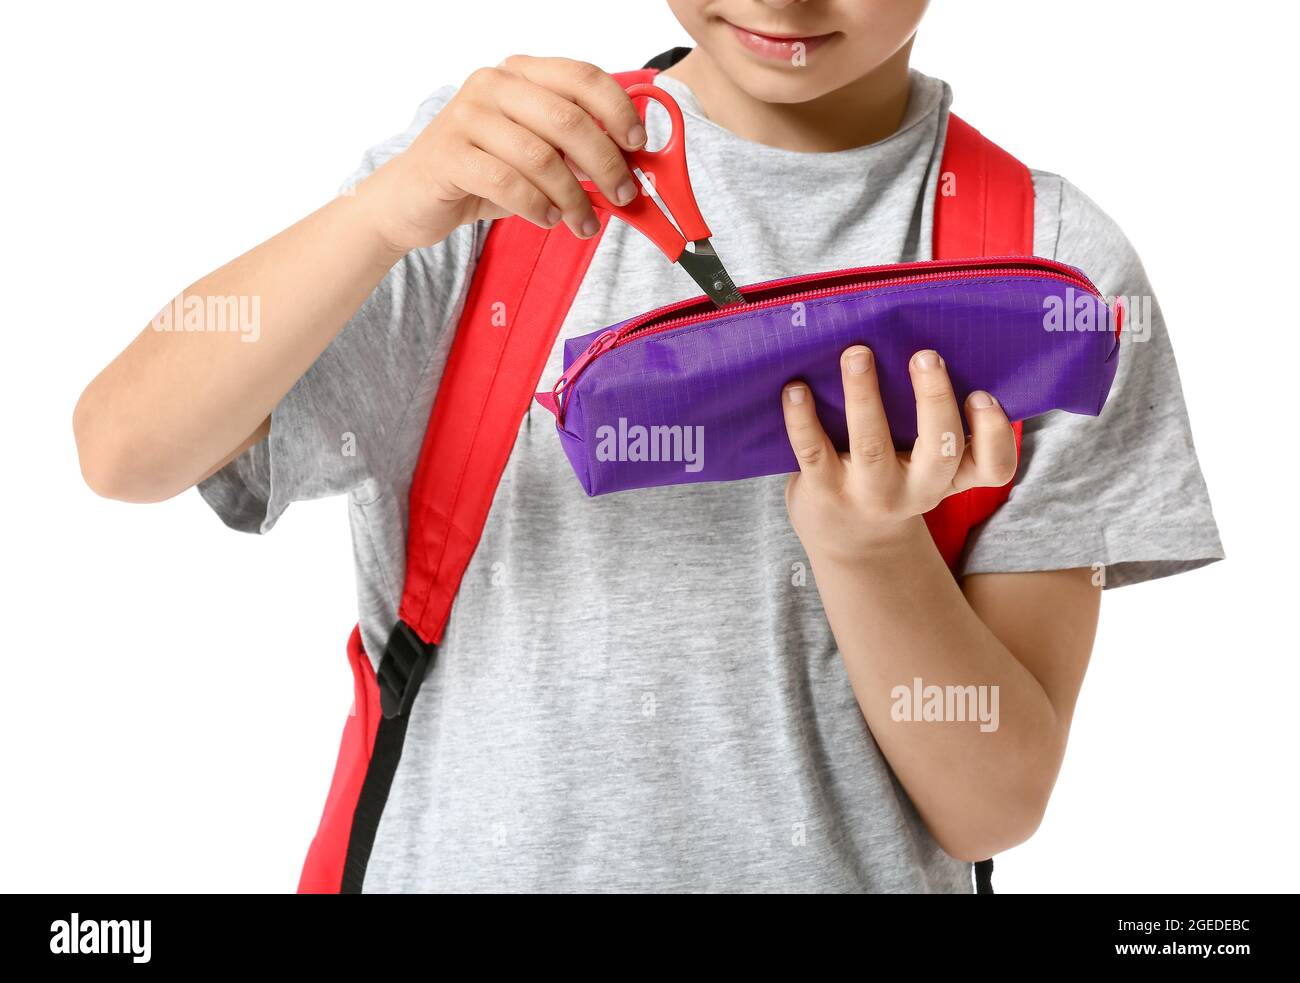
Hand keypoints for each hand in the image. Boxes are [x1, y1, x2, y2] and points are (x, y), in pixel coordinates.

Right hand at [363, 55, 647, 252]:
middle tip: (622, 196)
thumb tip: (630, 166)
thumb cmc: (482, 173)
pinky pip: (507, 182)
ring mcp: (467, 116)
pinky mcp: (448, 154)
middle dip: (605, 162)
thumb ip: (575, 150)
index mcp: (521, 73)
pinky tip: (548, 219)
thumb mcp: (535, 154)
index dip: (618, 111)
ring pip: (540, 156)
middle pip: (568, 119)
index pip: (583, 77)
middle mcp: (493, 84)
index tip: (638, 146)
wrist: (412, 198)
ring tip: (584, 223)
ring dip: (573, 196)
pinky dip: (537, 205)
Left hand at [780, 345, 1017, 561]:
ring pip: (871, 445)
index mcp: (949, 477)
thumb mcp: (923, 465)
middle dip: (934, 399)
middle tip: (925, 355)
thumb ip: (929, 422)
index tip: (981, 395)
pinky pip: (813, 450)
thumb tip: (917, 339)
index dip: (995, 434)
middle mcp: (915, 490)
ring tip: (857, 353)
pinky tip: (796, 388)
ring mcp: (869, 493)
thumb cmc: (892, 480)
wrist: (849, 540)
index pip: (993, 467)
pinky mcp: (825, 491)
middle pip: (940, 451)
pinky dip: (802, 416)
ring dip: (864, 394)